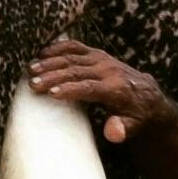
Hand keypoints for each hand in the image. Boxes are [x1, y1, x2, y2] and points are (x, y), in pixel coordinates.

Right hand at [27, 40, 169, 145]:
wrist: (146, 93)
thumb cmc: (135, 114)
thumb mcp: (134, 126)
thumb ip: (123, 129)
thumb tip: (113, 132)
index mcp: (116, 89)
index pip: (90, 87)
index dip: (70, 89)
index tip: (51, 93)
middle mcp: (108, 70)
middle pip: (77, 71)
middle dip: (53, 76)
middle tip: (32, 83)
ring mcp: (101, 59)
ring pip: (72, 57)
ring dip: (50, 62)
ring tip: (31, 69)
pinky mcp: (96, 53)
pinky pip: (75, 47)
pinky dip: (57, 48)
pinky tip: (41, 53)